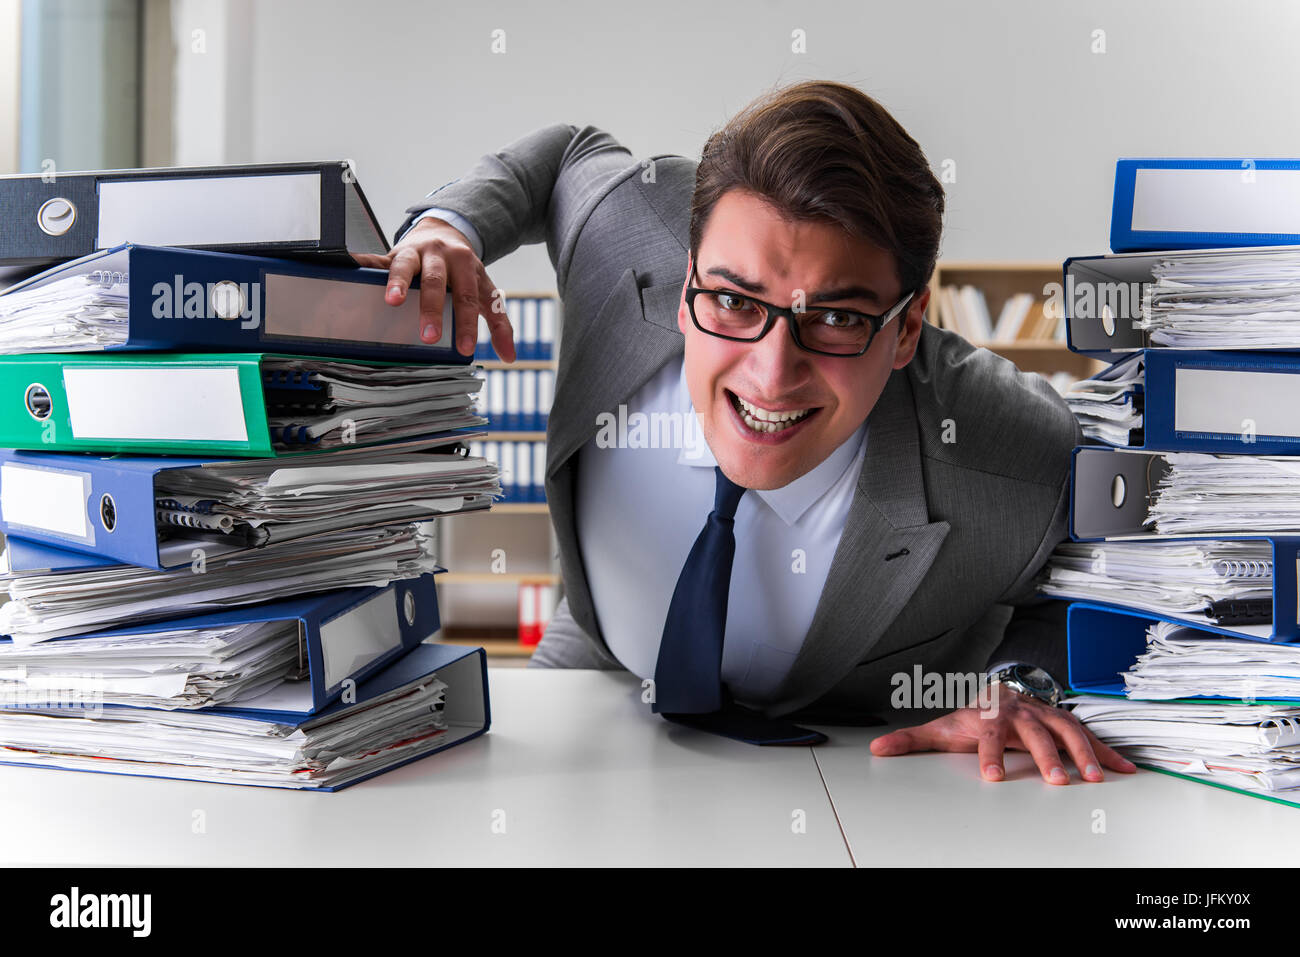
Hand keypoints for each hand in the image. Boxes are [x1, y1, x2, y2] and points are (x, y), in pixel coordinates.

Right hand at [353, 218, 515, 359]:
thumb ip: (499, 324)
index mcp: (467, 267)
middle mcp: (442, 257)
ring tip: (392, 301)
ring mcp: (416, 253)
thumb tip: (510, 357)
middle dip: (433, 310)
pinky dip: (364, 263)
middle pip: (438, 283)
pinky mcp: (394, 252)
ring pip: (407, 266)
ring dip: (399, 283)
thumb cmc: (465, 270)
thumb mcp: (486, 292)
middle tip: (429, 336)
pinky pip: (378, 258)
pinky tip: (352, 268)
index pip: (468, 298)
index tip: (465, 349)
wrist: (446, 231)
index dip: (467, 324)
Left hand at [868, 683, 1136, 784]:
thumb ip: (910, 741)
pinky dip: (1109, 753)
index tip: (992, 777)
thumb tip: (876, 748)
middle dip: (1046, 756)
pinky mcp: (1065, 723)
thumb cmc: (971, 715)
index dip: (990, 755)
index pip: (988, 736)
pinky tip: (1126, 771)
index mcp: (989, 716)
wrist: (999, 691)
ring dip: (1083, 754)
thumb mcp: (940, 728)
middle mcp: (1021, 713)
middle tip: (1056, 781)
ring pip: (1068, 731)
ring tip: (1094, 779)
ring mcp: (1046, 715)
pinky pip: (1090, 737)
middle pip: (1035, 734)